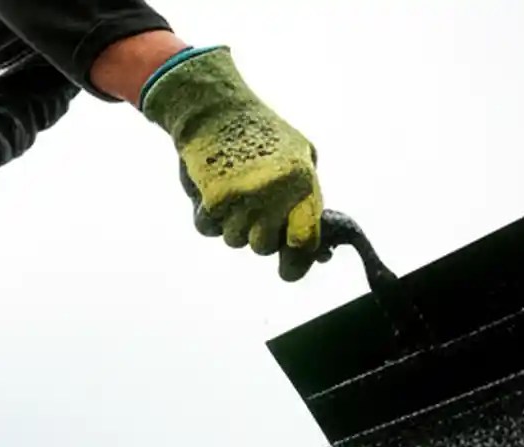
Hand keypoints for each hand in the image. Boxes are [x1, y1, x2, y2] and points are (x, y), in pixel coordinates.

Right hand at [142, 47, 324, 280]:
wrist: (213, 107)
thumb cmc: (259, 133)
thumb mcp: (300, 155)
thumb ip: (308, 201)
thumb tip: (320, 253)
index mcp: (303, 182)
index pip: (305, 242)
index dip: (297, 261)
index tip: (288, 262)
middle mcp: (276, 194)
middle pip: (263, 248)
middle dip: (255, 232)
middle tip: (249, 201)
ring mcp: (244, 199)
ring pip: (234, 240)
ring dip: (229, 221)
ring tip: (229, 185)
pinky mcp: (214, 200)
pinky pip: (207, 229)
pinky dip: (204, 214)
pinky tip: (209, 187)